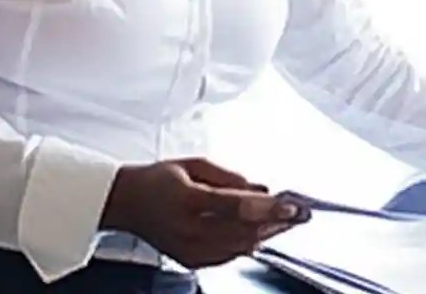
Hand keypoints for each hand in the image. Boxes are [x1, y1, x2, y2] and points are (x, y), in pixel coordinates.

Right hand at [100, 158, 306, 268]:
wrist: (125, 204)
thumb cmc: (157, 180)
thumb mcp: (193, 165)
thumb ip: (229, 178)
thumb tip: (261, 190)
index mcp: (187, 198)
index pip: (236, 206)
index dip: (269, 208)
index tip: (293, 205)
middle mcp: (188, 229)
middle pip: (243, 231)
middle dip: (277, 223)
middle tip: (300, 214)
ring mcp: (189, 249)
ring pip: (240, 247)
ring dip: (267, 234)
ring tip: (287, 222)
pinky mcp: (190, 260)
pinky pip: (228, 256)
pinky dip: (249, 244)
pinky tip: (262, 233)